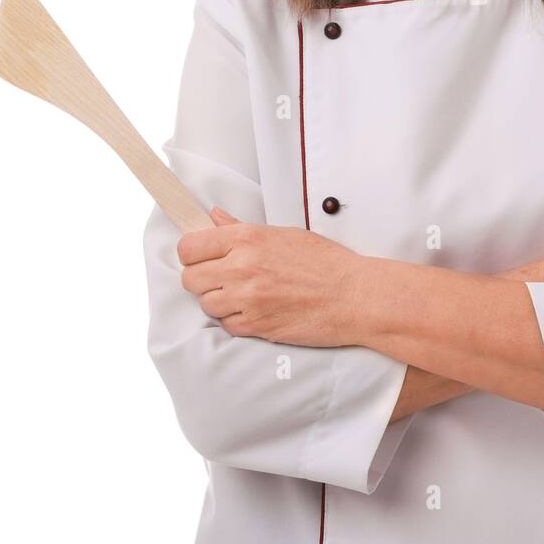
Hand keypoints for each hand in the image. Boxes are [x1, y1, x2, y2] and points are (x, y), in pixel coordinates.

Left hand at [177, 207, 367, 347]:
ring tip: (246, 295)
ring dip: (220, 301)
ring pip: (206, 304)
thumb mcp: (284, 234)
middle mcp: (242, 268)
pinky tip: (258, 310)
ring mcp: (247, 299)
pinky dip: (237, 320)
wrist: (353, 296)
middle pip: (190, 278)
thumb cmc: (326, 263)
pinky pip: (226, 326)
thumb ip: (242, 228)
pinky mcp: (255, 326)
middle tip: (223, 278)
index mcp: (248, 239)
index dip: (192, 254)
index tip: (201, 257)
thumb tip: (215, 217)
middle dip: (202, 279)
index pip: (190, 247)